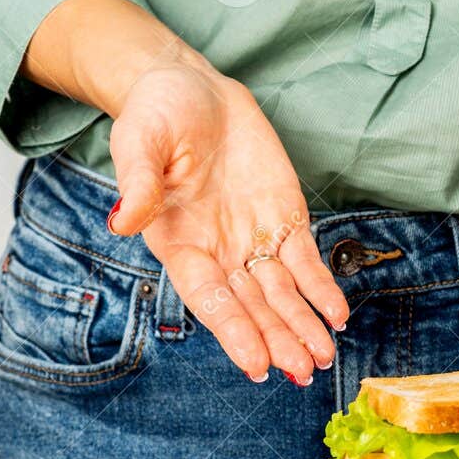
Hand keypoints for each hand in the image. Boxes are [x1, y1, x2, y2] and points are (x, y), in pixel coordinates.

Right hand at [107, 62, 346, 383]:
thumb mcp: (138, 140)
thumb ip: (138, 182)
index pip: (209, 298)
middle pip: (251, 306)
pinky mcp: (284, 218)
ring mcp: (253, 239)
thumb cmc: (156, 113)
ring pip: (282, 294)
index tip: (256, 363)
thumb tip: (122, 220)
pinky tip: (337, 316)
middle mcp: (218, 252)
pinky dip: (322, 289)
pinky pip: (306, 262)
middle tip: (302, 371)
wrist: (192, 86)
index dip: (234, 331)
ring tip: (323, 357)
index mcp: (179, 244)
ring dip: (302, 326)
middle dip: (277, 339)